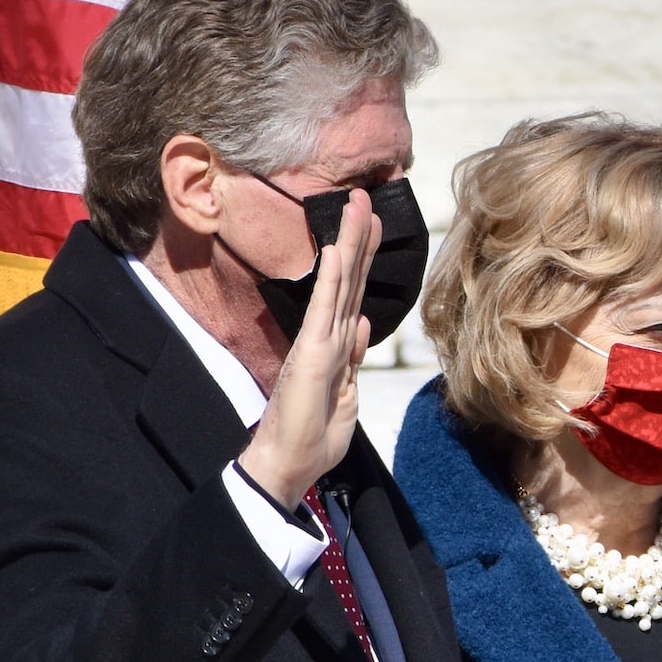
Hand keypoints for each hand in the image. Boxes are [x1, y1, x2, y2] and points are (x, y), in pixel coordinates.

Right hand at [237, 188, 380, 504]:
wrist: (286, 466)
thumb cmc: (312, 439)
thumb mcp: (345, 397)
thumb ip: (351, 360)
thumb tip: (361, 325)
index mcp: (337, 347)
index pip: (355, 294)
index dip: (365, 259)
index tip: (375, 225)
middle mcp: (327, 337)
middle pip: (349, 278)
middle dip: (359, 236)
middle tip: (367, 195)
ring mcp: (317, 343)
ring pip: (339, 284)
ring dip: (349, 243)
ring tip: (357, 204)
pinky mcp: (310, 355)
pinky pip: (323, 311)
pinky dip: (332, 281)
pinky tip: (336, 250)